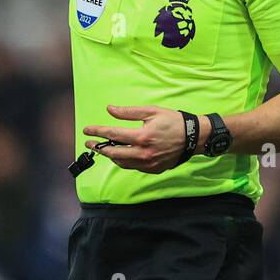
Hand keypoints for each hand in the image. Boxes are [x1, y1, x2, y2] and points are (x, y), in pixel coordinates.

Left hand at [82, 105, 207, 173]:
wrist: (193, 137)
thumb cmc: (172, 121)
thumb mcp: (151, 111)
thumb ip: (128, 112)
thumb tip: (110, 109)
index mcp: (142, 137)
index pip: (113, 135)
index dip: (98, 132)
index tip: (87, 131)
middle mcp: (143, 153)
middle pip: (113, 153)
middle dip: (99, 148)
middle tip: (90, 143)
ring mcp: (148, 163)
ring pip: (122, 163)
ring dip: (110, 156)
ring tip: (104, 148)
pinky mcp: (152, 169)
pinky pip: (132, 167)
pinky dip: (124, 160)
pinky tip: (121, 154)